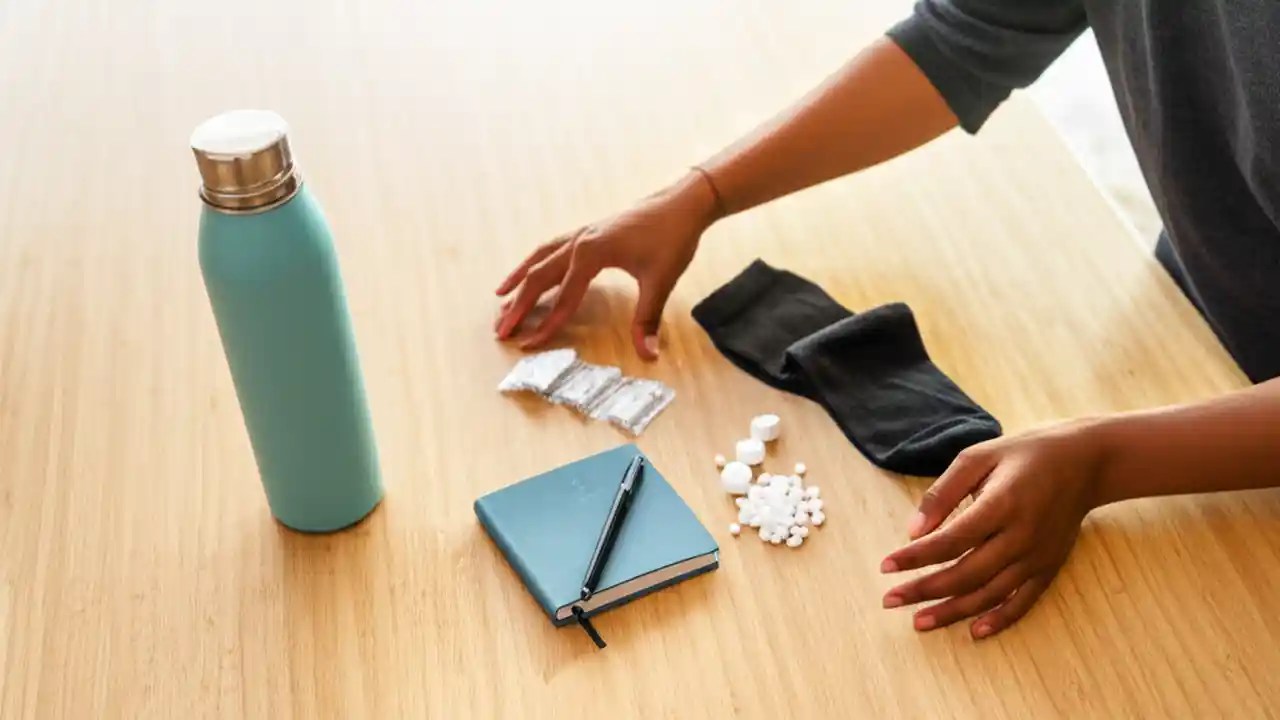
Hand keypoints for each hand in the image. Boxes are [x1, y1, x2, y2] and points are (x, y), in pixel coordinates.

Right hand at [494, 171, 719, 358]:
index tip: (529, 344)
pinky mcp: (588, 232)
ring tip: (500, 300)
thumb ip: (648, 319)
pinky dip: (534, 262)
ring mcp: (581, 234)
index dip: (547, 325)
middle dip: (519, 306)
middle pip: (539, 276)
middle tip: (500, 330)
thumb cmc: (673, 239)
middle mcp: (579, 241)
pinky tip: (528, 272)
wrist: (683, 203)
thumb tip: (649, 354)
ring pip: (539, 259)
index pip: (564, 297)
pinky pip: (551, 249)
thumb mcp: (661, 282)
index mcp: (592, 253)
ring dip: (519, 280)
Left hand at [879, 421, 1106, 639]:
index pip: (950, 541)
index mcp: (1001, 505)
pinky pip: (1023, 601)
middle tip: (890, 600)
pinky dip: (999, 620)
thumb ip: (943, 493)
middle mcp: (1021, 536)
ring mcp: (1037, 556)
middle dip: (924, 590)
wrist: (1083, 463)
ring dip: (952, 611)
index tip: (885, 567)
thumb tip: (913, 531)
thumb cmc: (1022, 455)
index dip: (915, 557)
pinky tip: (974, 631)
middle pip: (966, 574)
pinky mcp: (1049, 567)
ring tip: (919, 622)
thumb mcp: (977, 457)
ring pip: (990, 594)